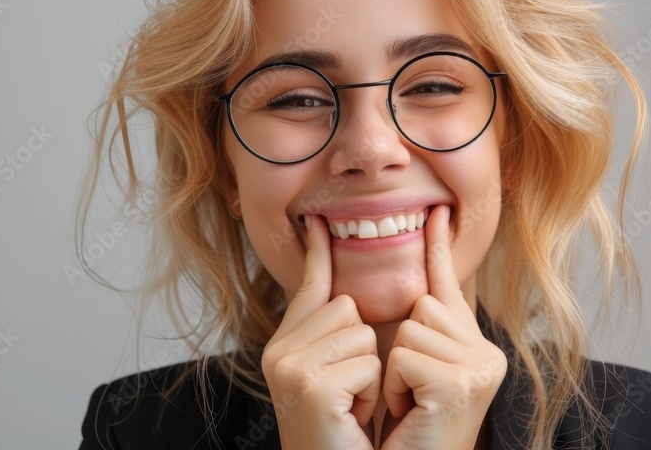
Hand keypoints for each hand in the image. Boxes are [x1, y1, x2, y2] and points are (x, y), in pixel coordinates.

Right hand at [261, 213, 380, 449]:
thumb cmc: (341, 434)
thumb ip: (334, 336)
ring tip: (351, 407)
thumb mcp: (336, 377)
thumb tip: (350, 298)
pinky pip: (369, 363)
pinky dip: (372, 394)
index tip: (318, 222)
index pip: (308, 288)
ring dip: (370, 374)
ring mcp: (291, 367)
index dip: (318, 253)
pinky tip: (352, 417)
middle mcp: (279, 350)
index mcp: (283, 345)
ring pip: (362, 332)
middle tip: (349, 394)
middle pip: (346, 307)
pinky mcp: (312, 385)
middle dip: (363, 349)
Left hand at [379, 205, 505, 449]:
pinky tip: (411, 414)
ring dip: (394, 371)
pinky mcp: (462, 383)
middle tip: (409, 395)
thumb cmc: (405, 432)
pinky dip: (394, 387)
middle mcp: (488, 354)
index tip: (435, 212)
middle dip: (400, 348)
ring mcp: (481, 369)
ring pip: (409, 327)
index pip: (451, 287)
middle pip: (422, 303)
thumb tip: (409, 286)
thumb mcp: (410, 372)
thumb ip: (417, 330)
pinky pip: (402, 355)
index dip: (439, 249)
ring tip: (410, 407)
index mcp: (475, 347)